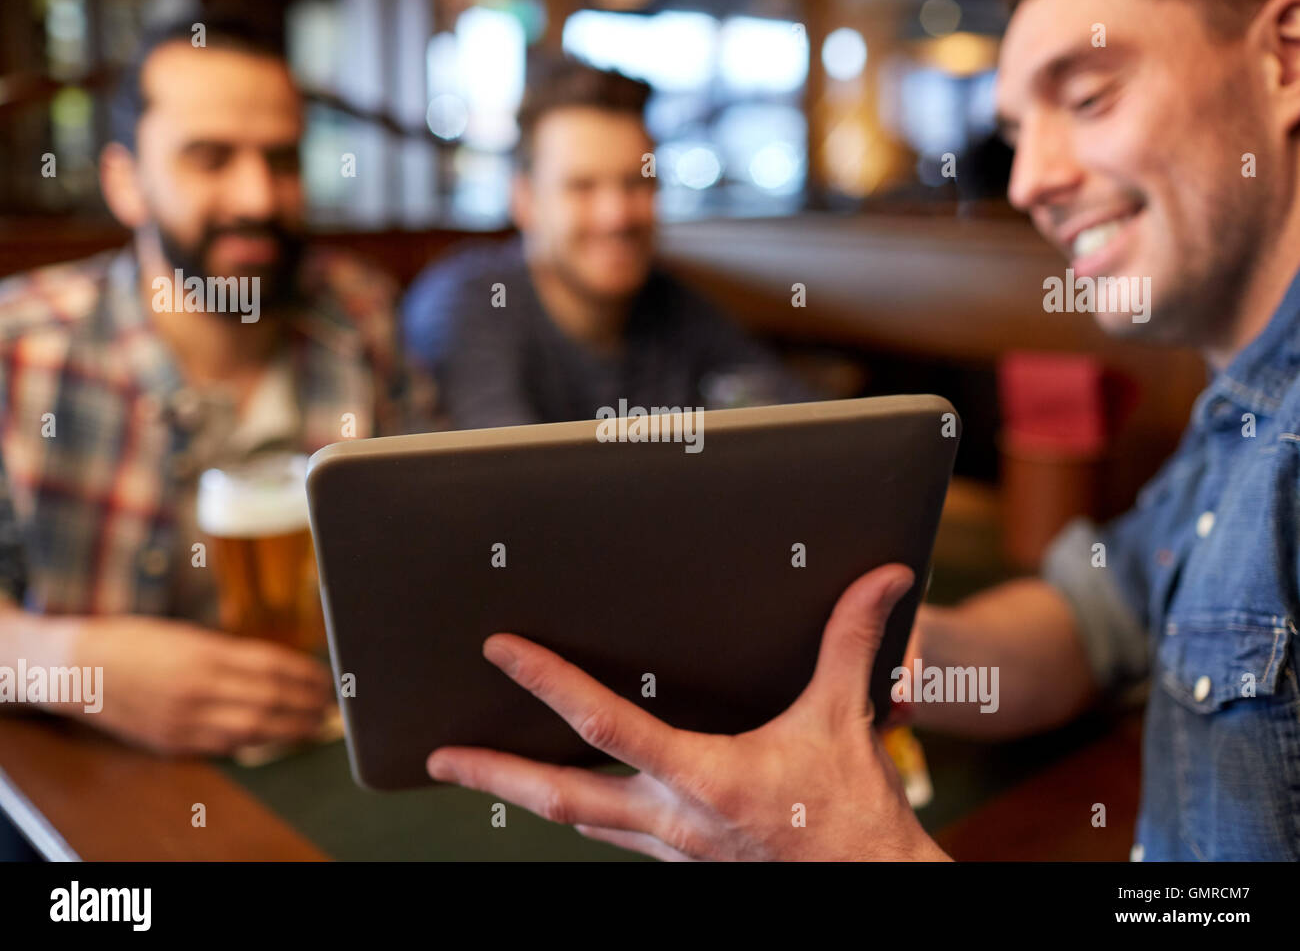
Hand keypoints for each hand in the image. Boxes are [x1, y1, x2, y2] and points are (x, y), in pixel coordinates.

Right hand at [64, 615, 333, 755]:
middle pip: (269, 701)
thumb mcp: (187, 635)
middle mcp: (197, 689)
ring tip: (313, 726)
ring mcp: (183, 720)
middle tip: (330, 706)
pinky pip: (223, 746)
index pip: (272, 667)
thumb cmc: (133, 641)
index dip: (305, 675)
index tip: (327, 677)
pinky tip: (273, 738)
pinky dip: (254, 742)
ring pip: (252, 730)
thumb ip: (229, 653)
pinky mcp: (171, 742)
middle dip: (306, 705)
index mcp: (204, 654)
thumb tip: (276, 668)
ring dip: (289, 730)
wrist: (76, 668)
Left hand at [427, 563, 949, 860]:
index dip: (548, 682)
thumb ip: (851, 640)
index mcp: (705, 778)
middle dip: (492, 773)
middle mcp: (671, 818)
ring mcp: (666, 845)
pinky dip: (571, 803)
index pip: (604, 725)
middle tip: (439, 754)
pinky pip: (606, 827)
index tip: (502, 649)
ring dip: (522, 790)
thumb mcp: (844, 718)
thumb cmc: (848, 808)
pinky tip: (559, 785)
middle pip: (558, 796)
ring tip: (475, 765)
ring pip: (574, 817)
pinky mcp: (673, 856)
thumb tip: (883, 576)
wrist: (863, 881)